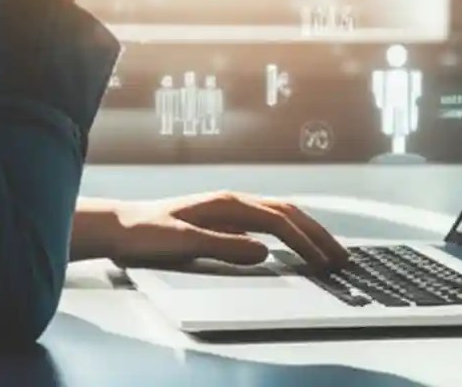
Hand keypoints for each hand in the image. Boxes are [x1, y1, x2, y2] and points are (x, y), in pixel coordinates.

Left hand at [105, 192, 348, 269]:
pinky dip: (289, 232)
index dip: (304, 241)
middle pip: (287, 212)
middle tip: (343, 257)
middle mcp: (232, 201)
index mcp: (227, 204)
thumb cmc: (145, 233)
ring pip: (279, 214)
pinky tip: (294, 244)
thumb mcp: (183, 242)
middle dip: (317, 234)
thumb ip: (224, 247)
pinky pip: (266, 221)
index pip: (278, 221)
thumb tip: (264, 252)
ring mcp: (228, 208)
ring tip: (328, 250)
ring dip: (306, 231)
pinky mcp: (222, 219)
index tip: (324, 261)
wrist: (118, 225)